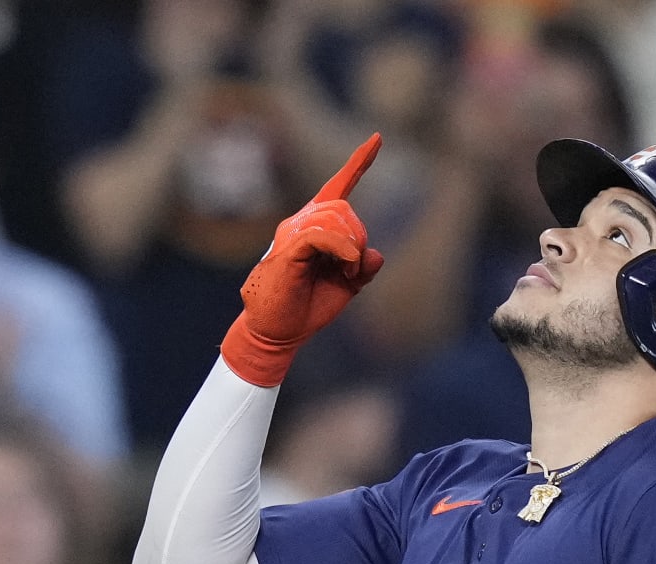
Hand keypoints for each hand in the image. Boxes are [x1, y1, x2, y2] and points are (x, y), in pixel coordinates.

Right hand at [219, 132, 384, 385]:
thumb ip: (362, 267)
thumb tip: (376, 253)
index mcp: (314, 228)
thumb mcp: (345, 286)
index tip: (378, 138)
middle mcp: (300, 223)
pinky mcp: (288, 249)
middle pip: (343, 206)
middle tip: (353, 270)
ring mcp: (291, 233)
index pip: (338, 186)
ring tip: (346, 273)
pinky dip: (342, 249)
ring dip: (352, 246)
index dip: (359, 162)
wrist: (277, 333)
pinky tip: (344, 266)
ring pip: (335, 216)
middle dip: (359, 236)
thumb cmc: (305, 308)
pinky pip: (322, 234)